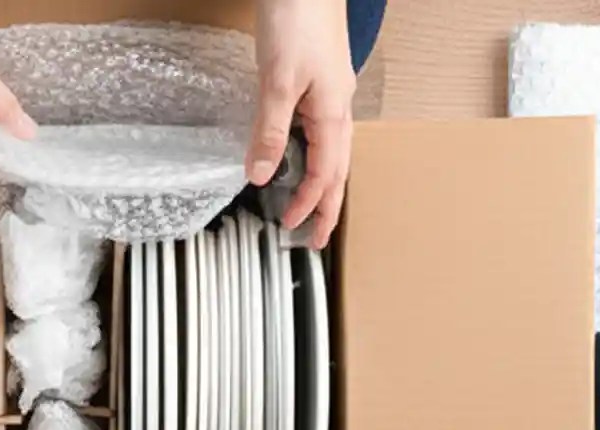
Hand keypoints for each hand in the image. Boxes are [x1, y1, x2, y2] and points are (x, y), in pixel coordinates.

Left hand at [248, 0, 355, 248]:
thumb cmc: (298, 18)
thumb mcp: (277, 81)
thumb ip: (269, 130)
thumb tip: (261, 175)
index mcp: (333, 114)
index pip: (324, 175)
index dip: (309, 206)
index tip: (292, 229)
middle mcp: (338, 107)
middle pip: (337, 170)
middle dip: (329, 207)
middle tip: (318, 238)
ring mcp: (332, 94)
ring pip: (332, 151)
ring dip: (324, 184)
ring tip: (312, 208)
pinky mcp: (320, 80)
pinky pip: (321, 130)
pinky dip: (314, 154)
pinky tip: (300, 155)